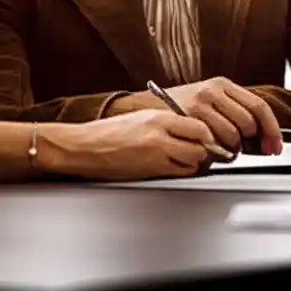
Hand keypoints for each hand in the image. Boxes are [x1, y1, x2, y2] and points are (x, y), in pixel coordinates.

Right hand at [47, 110, 214, 181]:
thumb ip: (167, 122)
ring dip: (193, 162)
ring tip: (184, 158)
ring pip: (192, 163)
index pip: (200, 127)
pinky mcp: (150, 171)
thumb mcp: (141, 118)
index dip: (207, 135)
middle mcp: (160, 135)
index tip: (206, 138)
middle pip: (201, 147)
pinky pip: (177, 173)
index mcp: (159, 117)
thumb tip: (192, 130)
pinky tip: (172, 166)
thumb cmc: (107, 132)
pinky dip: (180, 171)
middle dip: (203, 151)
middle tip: (199, 150)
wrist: (83, 146)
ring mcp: (156, 154)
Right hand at [165, 77, 282, 155]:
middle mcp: (212, 91)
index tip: (276, 145)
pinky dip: (214, 151)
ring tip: (221, 149)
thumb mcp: (209, 99)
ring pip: (232, 135)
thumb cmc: (182, 107)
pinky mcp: (187, 118)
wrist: (148, 108)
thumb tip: (264, 135)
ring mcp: (199, 104)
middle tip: (242, 148)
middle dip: (250, 141)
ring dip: (231, 148)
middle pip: (248, 122)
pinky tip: (208, 149)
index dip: (272, 129)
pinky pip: (212, 142)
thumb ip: (234, 110)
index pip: (259, 106)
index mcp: (222, 84)